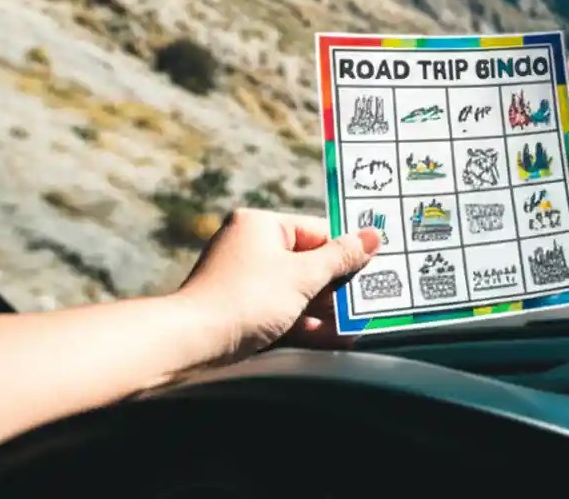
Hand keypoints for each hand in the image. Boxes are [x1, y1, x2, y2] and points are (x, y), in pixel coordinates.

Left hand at [174, 209, 379, 361]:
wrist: (192, 342)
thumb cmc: (247, 299)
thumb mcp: (303, 276)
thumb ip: (341, 257)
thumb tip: (372, 235)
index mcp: (262, 226)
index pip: (318, 230)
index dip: (347, 250)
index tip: (376, 267)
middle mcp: (251, 246)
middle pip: (309, 262)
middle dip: (339, 286)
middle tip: (372, 299)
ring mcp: (245, 279)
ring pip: (298, 291)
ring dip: (328, 310)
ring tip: (359, 324)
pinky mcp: (242, 309)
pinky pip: (283, 310)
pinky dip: (307, 323)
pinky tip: (336, 337)